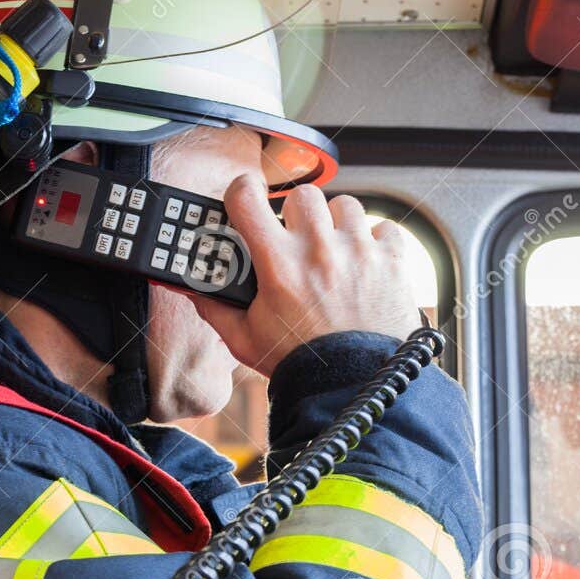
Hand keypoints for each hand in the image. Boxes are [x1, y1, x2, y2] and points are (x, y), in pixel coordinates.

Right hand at [188, 179, 420, 377]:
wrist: (351, 387)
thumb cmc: (298, 364)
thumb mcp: (244, 338)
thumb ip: (213, 307)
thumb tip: (187, 285)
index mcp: (278, 265)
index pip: (246, 197)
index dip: (241, 191)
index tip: (245, 198)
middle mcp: (319, 250)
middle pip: (303, 195)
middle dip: (297, 214)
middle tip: (297, 240)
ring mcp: (359, 252)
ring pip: (346, 206)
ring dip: (337, 225)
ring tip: (334, 253)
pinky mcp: (392, 261)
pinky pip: (384, 229)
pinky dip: (375, 243)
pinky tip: (364, 265)